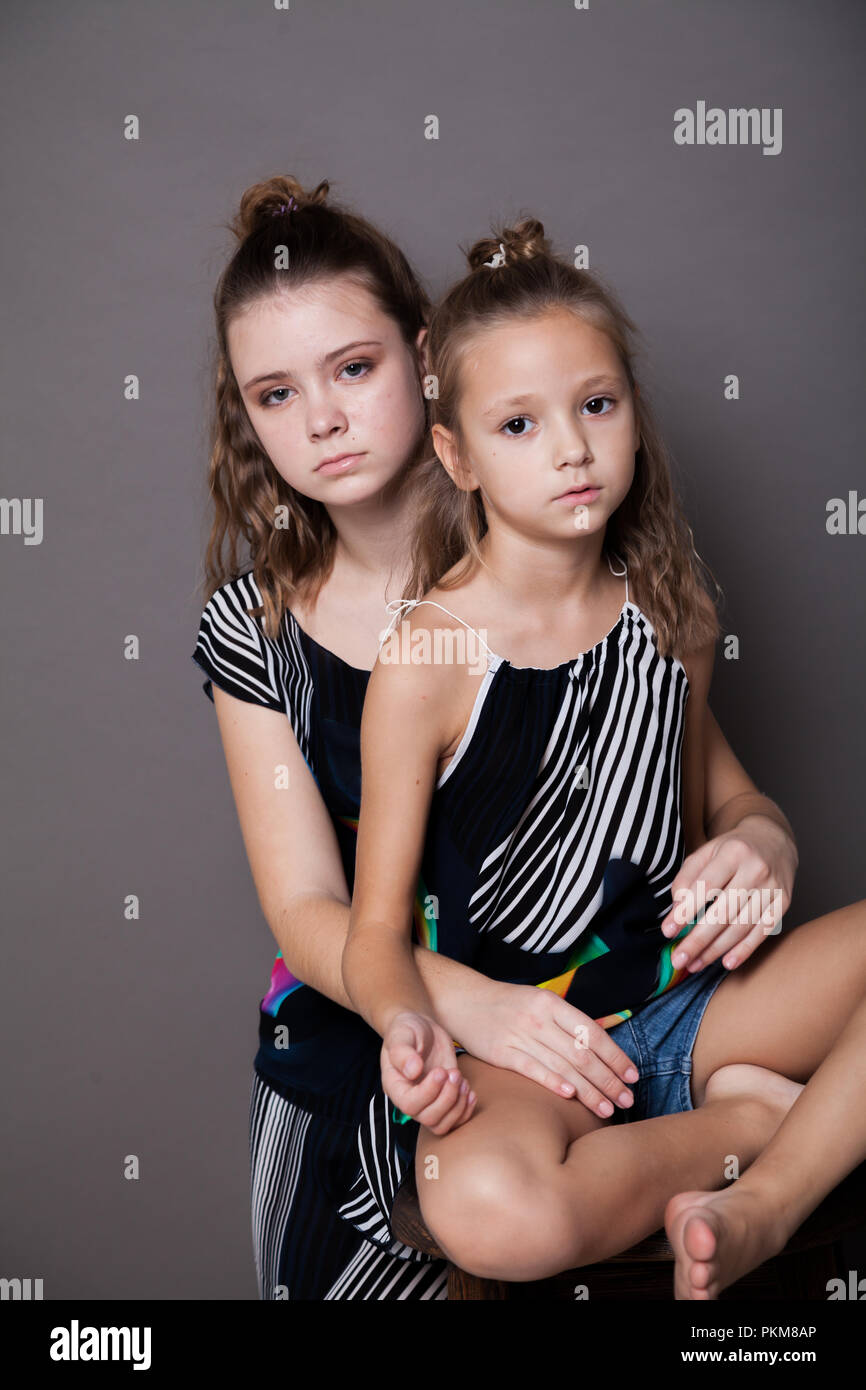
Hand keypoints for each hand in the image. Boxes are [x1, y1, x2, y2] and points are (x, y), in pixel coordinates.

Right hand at [381, 1010, 476, 1135]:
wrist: (422, 1028)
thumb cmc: (408, 1029)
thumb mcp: (401, 1033)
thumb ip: (402, 1051)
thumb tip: (412, 1071)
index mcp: (395, 1086)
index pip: (409, 1105)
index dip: (428, 1093)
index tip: (440, 1071)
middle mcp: (410, 1099)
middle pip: (428, 1118)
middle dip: (447, 1098)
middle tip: (454, 1073)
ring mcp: (428, 1102)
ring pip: (442, 1125)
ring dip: (457, 1106)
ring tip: (461, 1080)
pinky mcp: (444, 1100)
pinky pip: (455, 1121)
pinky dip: (466, 1110)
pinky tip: (469, 1091)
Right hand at [441, 981, 640, 1118]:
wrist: (464, 1001)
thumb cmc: (508, 1005)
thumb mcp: (540, 1001)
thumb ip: (567, 1021)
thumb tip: (604, 1041)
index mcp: (552, 1003)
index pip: (593, 1033)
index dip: (615, 1056)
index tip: (632, 1076)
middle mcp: (539, 1018)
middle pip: (582, 1054)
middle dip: (608, 1080)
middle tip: (627, 1099)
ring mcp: (520, 1035)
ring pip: (562, 1066)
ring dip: (588, 1091)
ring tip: (607, 1109)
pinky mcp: (502, 1052)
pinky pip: (532, 1069)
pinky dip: (553, 1083)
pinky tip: (571, 1097)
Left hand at [660, 814, 797, 971]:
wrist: (773, 841)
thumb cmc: (732, 849)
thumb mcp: (707, 851)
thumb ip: (687, 877)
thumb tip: (676, 910)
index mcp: (733, 852)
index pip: (705, 887)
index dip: (685, 911)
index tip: (668, 931)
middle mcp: (756, 870)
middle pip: (723, 912)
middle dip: (698, 940)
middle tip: (679, 959)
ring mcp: (773, 888)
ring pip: (741, 926)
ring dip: (716, 950)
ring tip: (695, 964)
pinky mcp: (784, 903)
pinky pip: (762, 932)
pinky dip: (744, 950)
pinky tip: (726, 962)